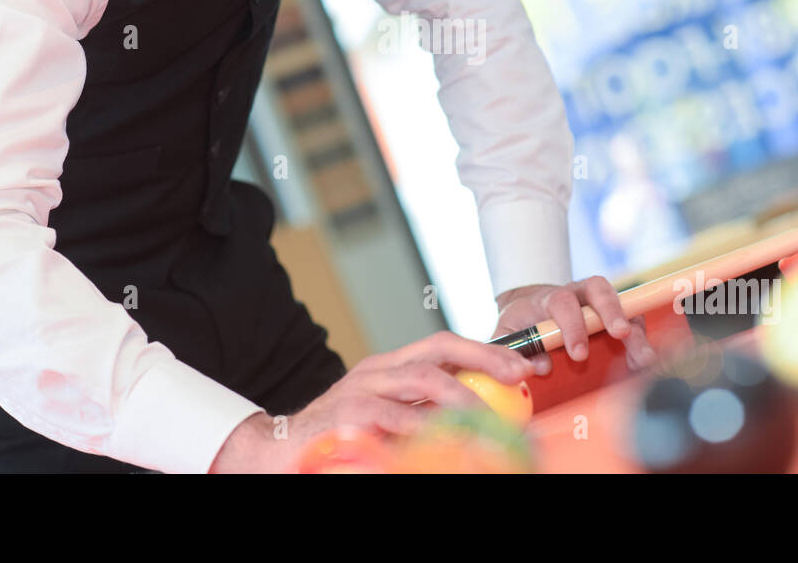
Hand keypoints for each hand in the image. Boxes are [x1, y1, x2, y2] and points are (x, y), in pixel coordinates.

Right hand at [209, 330, 533, 471]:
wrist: (274, 453)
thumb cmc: (336, 440)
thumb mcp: (384, 419)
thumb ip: (421, 413)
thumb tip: (479, 419)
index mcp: (387, 367)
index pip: (441, 345)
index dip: (484, 351)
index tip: (522, 366)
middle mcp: (374, 371)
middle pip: (436, 353)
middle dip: (483, 361)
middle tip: (518, 379)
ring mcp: (358, 391)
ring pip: (418, 380)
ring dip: (459, 397)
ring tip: (488, 416)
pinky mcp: (344, 417)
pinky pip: (391, 419)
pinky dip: (419, 428)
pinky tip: (440, 440)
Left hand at [492, 277, 656, 376]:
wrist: (534, 307)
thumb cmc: (522, 320)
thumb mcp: (508, 329)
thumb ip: (512, 347)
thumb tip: (539, 367)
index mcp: (552, 296)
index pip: (563, 302)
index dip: (573, 326)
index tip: (578, 354)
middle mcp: (580, 294)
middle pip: (600, 290)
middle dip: (611, 312)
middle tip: (621, 335)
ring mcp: (601, 304)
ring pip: (624, 305)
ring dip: (635, 331)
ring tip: (644, 359)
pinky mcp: (617, 317)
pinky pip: (634, 323)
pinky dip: (641, 340)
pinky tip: (644, 364)